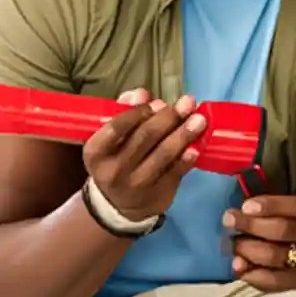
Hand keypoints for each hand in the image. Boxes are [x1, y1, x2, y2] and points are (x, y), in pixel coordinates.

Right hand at [82, 89, 203, 221]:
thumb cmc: (116, 158)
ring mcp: (136, 184)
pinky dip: (187, 158)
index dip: (139, 112)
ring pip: (163, 154)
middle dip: (169, 117)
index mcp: (96, 152)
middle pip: (145, 137)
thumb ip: (125, 111)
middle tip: (187, 103)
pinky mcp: (158, 193)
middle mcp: (114, 170)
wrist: (118, 203)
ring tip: (199, 119)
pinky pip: (176, 172)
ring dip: (184, 134)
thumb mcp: (110, 138)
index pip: (117, 127)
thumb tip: (142, 94)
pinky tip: (196, 147)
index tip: (156, 103)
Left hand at [225, 194, 295, 290]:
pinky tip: (239, 267)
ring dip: (247, 250)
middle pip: (283, 230)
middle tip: (229, 221)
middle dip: (251, 225)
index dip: (271, 205)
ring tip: (232, 245)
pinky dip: (253, 275)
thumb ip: (279, 207)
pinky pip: (275, 281)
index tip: (245, 206)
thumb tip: (241, 212)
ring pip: (276, 256)